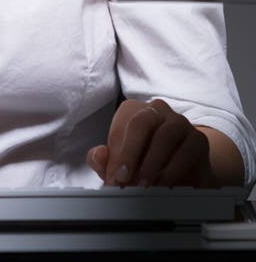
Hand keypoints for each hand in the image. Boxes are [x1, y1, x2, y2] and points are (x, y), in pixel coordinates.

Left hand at [87, 98, 217, 186]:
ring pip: (165, 135)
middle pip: (142, 123)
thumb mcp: (121, 163)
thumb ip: (103, 160)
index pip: (121, 124)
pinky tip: (163, 184)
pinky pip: (186, 151)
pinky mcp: (198, 140)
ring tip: (143, 185)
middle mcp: (157, 110)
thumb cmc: (145, 161)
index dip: (115, 153)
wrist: (184, 170)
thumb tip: (97, 156)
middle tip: (125, 179)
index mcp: (134, 110)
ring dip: (152, 163)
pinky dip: (172, 170)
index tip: (113, 178)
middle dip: (130, 153)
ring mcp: (179, 123)